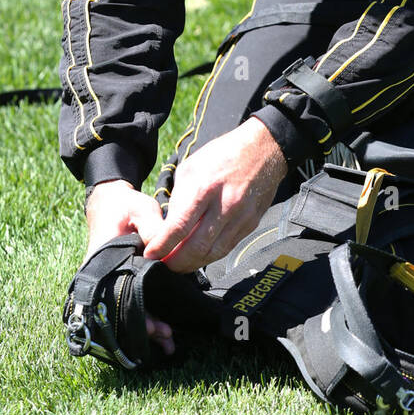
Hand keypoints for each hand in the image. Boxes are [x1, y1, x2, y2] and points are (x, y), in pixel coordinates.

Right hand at [84, 180, 174, 354]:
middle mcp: (102, 276)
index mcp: (102, 261)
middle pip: (121, 310)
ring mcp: (110, 280)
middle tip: (166, 336)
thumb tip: (164, 248)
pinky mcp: (121, 280)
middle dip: (144, 326)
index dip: (136, 314)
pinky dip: (146, 316)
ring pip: (125, 311)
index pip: (118, 296)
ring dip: (146, 325)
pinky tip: (162, 332)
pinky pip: (131, 303)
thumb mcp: (140, 210)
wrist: (111, 202)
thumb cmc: (125, 206)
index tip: (155, 326)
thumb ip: (153, 227)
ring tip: (168, 340)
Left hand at [141, 117, 287, 273]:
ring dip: (193, 263)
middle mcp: (224, 205)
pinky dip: (210, 255)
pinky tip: (199, 255)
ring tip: (178, 264)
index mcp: (204, 188)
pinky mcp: (250, 223)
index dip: (162, 246)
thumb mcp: (190, 168)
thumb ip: (179, 199)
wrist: (263, 149)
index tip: (150, 254)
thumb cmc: (222, 155)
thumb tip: (169, 226)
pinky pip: (227, 247)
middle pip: (196, 247)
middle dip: (176, 262)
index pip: (179, 228)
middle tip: (163, 265)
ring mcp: (240, 217)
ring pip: (213, 253)